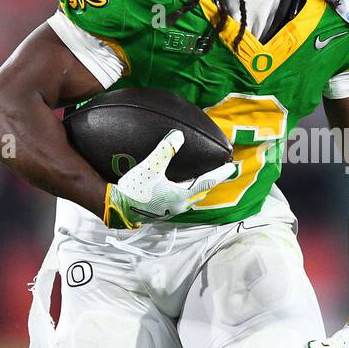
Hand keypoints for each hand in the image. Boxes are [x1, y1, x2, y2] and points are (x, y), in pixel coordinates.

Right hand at [103, 129, 236, 228]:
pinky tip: (177, 186)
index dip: (220, 174)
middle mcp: (179, 205)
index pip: (207, 182)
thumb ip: (165, 151)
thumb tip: (178, 135)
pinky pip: (179, 200)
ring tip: (201, 179)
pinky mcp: (160, 212)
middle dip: (211, 182)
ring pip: (191, 198)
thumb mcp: (150, 167)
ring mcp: (170, 210)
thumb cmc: (133, 190)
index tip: (231, 168)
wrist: (116, 210)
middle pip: (201, 192)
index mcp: (181, 195)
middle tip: (219, 172)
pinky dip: (185, 192)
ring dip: (198, 188)